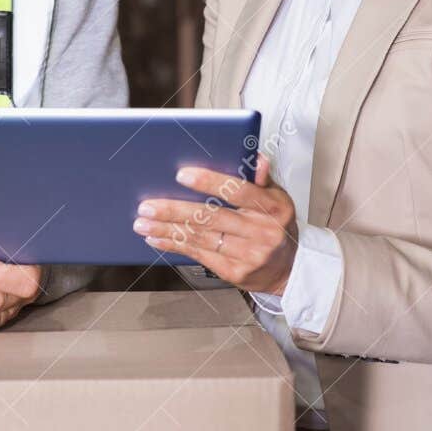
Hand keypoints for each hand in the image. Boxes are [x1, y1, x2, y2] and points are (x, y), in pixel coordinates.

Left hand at [133, 156, 298, 294]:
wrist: (288, 269)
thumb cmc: (277, 226)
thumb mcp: (278, 199)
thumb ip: (261, 179)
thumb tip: (256, 158)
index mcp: (273, 208)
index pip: (238, 191)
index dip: (209, 182)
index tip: (182, 175)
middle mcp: (262, 232)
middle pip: (212, 217)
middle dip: (175, 210)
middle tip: (148, 205)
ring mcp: (248, 255)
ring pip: (201, 238)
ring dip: (167, 230)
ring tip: (143, 223)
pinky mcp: (235, 272)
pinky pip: (199, 255)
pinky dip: (175, 245)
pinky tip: (157, 238)